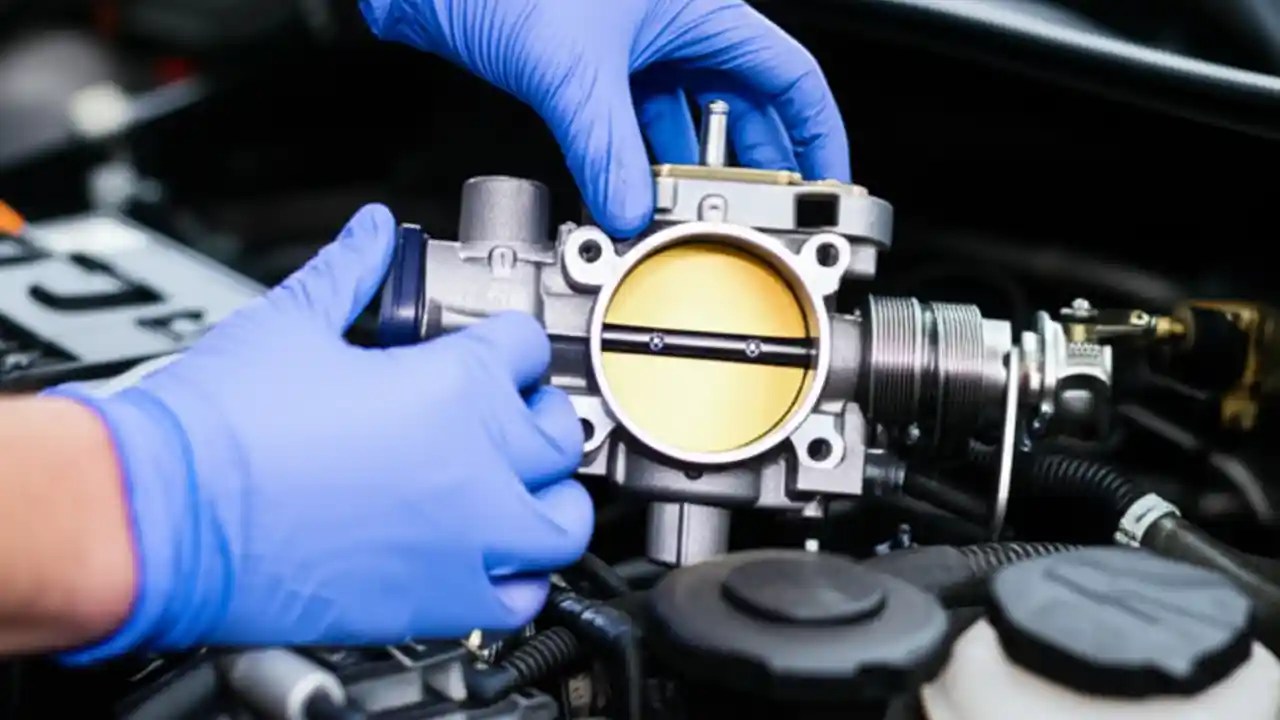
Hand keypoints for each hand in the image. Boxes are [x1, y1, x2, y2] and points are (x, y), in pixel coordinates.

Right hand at [47, 204, 591, 662]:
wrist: (159, 516)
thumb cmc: (215, 427)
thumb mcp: (291, 321)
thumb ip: (351, 270)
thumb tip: (373, 233)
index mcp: (452, 384)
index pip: (527, 344)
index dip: (506, 341)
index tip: (489, 353)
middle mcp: (477, 463)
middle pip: (558, 429)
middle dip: (536, 414)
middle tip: (497, 415)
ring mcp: (467, 539)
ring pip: (563, 518)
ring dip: (550, 498)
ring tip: (515, 488)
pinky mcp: (439, 601)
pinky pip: (523, 596)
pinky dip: (523, 577)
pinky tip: (494, 558)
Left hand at [359, 0, 849, 237]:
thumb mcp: (569, 66)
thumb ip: (605, 149)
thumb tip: (627, 214)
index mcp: (699, 7)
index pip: (788, 79)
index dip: (817, 138)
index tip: (830, 188)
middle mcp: (674, 24)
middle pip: (738, 109)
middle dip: (747, 171)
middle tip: (757, 226)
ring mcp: (631, 46)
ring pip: (678, 123)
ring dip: (680, 175)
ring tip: (687, 223)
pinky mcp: (587, 66)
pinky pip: (628, 125)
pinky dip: (631, 163)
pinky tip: (629, 198)